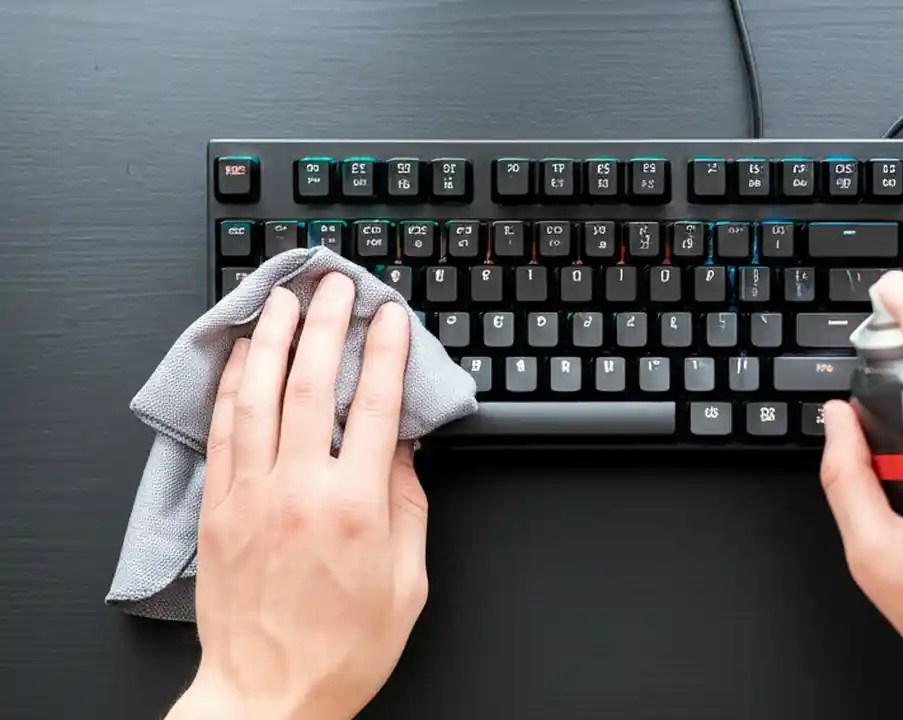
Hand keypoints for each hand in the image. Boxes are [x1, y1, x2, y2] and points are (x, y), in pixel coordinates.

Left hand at [167, 273, 428, 719]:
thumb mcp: (407, 582)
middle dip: (325, 324)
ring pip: (258, 396)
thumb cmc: (341, 648)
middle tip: (334, 285)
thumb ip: (408, 506)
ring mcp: (251, 496)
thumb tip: (403, 449)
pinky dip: (230, 387)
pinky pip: (221, 432)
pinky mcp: (217, 510)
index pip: (374, 405)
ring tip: (282, 299)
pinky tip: (239, 358)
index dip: (385, 351)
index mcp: (356, 507)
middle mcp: (300, 490)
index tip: (390, 317)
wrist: (268, 695)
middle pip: (311, 384)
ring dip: (272, 339)